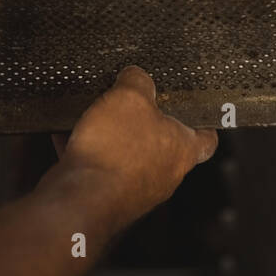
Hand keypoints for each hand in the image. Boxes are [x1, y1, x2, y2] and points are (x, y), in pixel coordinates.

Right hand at [51, 66, 217, 228]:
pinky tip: (70, 135)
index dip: (202, 124)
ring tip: (94, 118)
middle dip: (143, 123)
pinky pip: (99, 167)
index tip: (197, 114)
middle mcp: (164, 174)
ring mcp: (135, 189)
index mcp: (181, 150)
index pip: (206, 139)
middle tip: (130, 104)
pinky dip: (87, 151)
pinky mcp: (107, 197)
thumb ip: (138, 81)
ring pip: (128, 155)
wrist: (80, 199)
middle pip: (161, 143)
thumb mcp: (129, 97)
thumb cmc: (114, 154)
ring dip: (112, 138)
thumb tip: (136, 77)